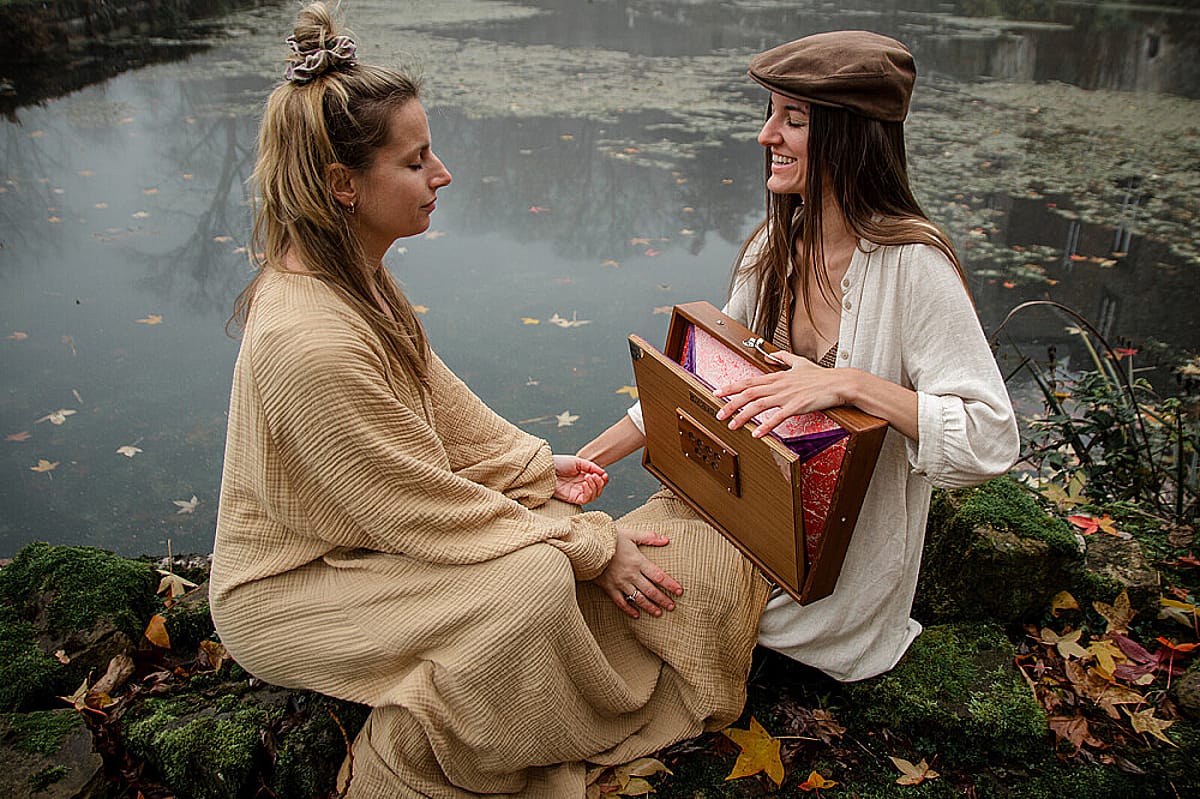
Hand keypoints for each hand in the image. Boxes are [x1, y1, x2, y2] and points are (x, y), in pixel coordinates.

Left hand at [552, 454, 608, 504]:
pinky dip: (588, 492)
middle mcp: (581, 485)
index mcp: (583, 476)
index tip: (604, 475)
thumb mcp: (578, 462)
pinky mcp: (571, 498)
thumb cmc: (558, 463)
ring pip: (593, 496)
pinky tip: (584, 484)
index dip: (603, 480)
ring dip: (595, 487)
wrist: (547, 468)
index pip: (598, 482)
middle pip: (598, 490)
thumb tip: (603, 473)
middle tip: (594, 476)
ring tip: (588, 477)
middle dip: (600, 483)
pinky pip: (585, 499)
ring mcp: (576, 492)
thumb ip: (591, 467)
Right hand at [593, 527, 682, 618]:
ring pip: (638, 598)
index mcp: (638, 561)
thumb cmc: (609, 538)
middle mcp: (631, 574)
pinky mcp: (609, 588)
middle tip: (672, 607)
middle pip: (651, 590)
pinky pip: (620, 602)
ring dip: (649, 607)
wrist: (587, 545)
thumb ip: (649, 537)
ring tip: (658, 613)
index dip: (670, 585)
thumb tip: (666, 539)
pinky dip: (628, 609)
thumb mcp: (631, 534)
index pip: (659, 576)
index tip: (680, 592)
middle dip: (663, 599)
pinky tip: (636, 615)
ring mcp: (620, 583)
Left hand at [714, 351, 845, 438]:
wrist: (839, 382)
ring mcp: (787, 395)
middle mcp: (778, 385)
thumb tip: (771, 356)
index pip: (749, 381)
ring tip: (732, 425)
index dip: (731, 387)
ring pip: (759, 405)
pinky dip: (766, 425)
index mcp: (777, 376)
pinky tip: (757, 433)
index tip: (717, 392)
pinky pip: (778, 417)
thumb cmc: (821, 375)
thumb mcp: (799, 362)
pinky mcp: (797, 406)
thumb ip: (783, 359)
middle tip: (718, 413)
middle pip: (748, 393)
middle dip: (731, 403)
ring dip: (743, 415)